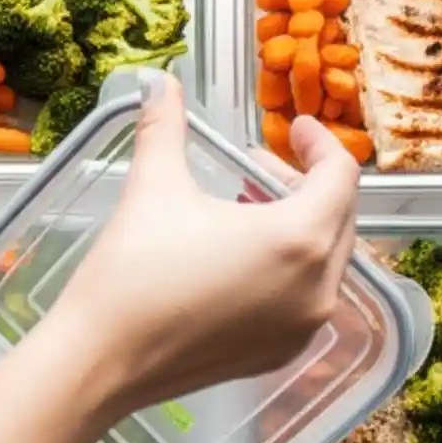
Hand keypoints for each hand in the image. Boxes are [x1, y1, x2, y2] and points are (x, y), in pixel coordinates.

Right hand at [41, 71, 362, 419]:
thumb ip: (165, 126)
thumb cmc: (131, 271)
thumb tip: (158, 82)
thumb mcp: (153, 187)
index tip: (292, 128)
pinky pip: (305, 299)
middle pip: (339, 217)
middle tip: (255, 166)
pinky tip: (238, 259)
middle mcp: (318, 287)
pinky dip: (288, 269)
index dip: (319, 143)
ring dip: (298, 226)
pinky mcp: (280, 354)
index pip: (340, 176)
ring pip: (325, 260)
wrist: (101, 361)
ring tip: (243, 209)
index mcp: (299, 238)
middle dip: (305, 183)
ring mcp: (302, 328)